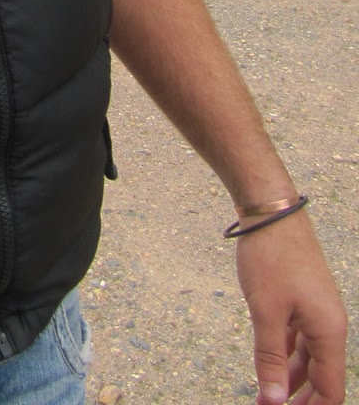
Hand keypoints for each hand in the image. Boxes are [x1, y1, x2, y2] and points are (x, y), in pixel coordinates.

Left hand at [236, 211, 347, 403]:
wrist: (271, 210)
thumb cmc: (270, 257)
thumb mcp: (266, 312)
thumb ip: (270, 358)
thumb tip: (273, 401)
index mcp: (329, 333)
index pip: (330, 391)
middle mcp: (329, 324)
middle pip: (321, 378)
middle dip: (300, 400)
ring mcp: (316, 310)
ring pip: (308, 358)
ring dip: (290, 379)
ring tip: (267, 397)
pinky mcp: (302, 298)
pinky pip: (299, 337)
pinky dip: (286, 354)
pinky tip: (270, 364)